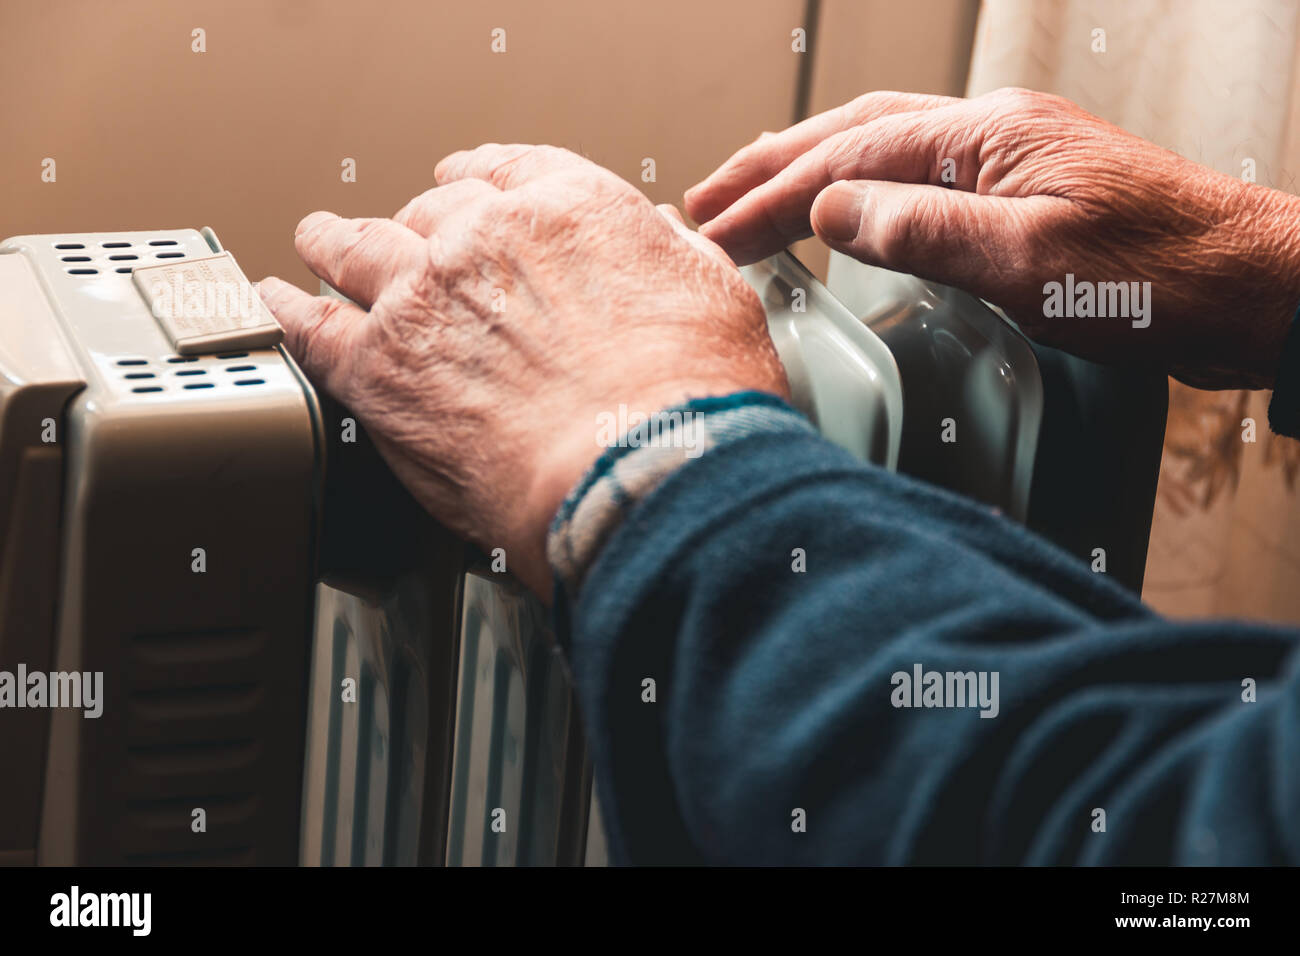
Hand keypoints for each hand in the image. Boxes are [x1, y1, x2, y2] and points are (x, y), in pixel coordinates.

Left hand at [259, 145, 788, 596]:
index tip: (462, 184)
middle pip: (429, 214)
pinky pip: (311, 325)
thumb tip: (656, 247)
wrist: (645, 466)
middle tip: (401, 239)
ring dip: (334, 244)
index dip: (477, 180)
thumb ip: (666, 260)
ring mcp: (425, 299)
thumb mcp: (713, 295)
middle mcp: (488, 239)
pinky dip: (288, 311)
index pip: (507, 172)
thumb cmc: (692, 398)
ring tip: (318, 243)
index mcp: (570, 211)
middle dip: (415, 226)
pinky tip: (277, 306)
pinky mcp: (380, 369)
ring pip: (358, 249)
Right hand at [686, 87, 1299, 389]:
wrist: (1255, 289)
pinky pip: (919, 182)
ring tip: (754, 193)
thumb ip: (923, 229)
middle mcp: (992, 135)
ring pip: (884, 149)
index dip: (770, 197)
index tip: (713, 233)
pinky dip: (863, 192)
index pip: (848, 157)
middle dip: (771, 168)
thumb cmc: (1162, 276)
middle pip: (854, 135)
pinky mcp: (1026, 200)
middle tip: (706, 200)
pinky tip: (852, 215)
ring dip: (811, 170)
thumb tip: (833, 209)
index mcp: (985, 137)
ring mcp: (1010, 163)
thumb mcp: (1030, 259)